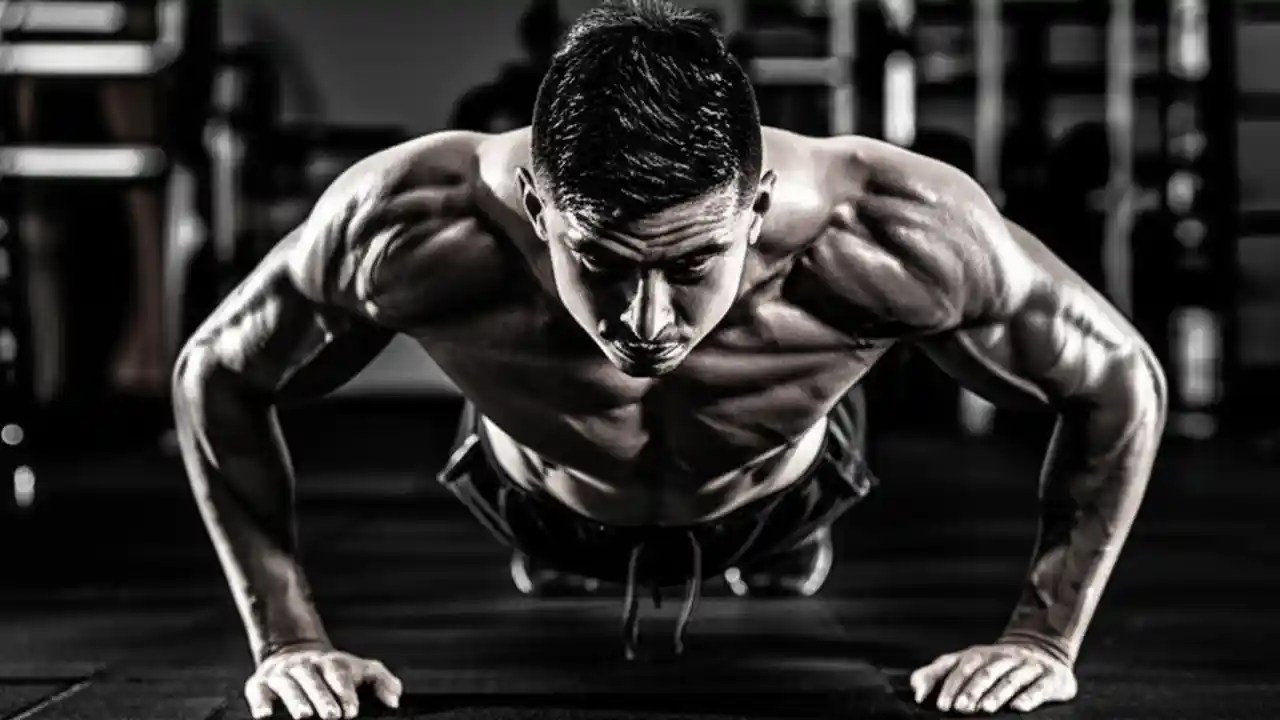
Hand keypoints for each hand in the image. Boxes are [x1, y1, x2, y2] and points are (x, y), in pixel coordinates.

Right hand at [245, 643, 402, 718]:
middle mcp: (305, 664)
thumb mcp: (360, 670)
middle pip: (313, 678)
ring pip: (287, 683)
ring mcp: (282, 672)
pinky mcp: (259, 682)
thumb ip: (381, 681)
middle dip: (322, 697)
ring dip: (295, 700)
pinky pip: (257, 690)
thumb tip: (395, 700)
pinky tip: (264, 716)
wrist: (295, 652)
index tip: (351, 712)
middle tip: (332, 717)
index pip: (339, 673)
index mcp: (331, 662)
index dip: (345, 691)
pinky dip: (260, 702)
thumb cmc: (334, 671)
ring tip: (303, 716)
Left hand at [909, 642, 1076, 713]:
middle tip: (960, 708)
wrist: (1043, 648)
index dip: (951, 685)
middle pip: (985, 672)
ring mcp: (1028, 665)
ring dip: (996, 694)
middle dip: (971, 690)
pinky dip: (1029, 696)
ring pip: (1011, 678)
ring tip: (985, 708)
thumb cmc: (993, 664)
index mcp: (980, 654)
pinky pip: (1039, 686)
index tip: (942, 706)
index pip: (962, 667)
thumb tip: (914, 691)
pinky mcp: (1051, 677)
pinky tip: (1019, 707)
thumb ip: (935, 673)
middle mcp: (1004, 657)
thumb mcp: (963, 663)